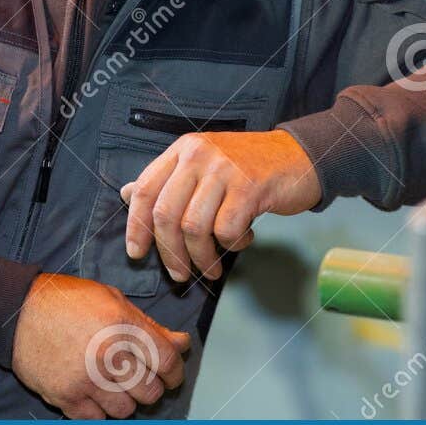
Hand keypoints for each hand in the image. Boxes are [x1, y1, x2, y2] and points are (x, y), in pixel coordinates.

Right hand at [12, 273, 189, 418]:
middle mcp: (108, 355)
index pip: (168, 362)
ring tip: (111, 384)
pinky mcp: (66, 397)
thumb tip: (181, 344)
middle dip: (149, 387)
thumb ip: (148, 325)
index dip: (175, 373)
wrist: (16, 311)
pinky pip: (96, 420)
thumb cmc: (65, 301)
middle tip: (138, 378)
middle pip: (150, 392)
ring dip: (123, 400)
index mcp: (123, 326)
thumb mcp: (112, 300)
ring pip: (125, 410)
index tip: (170, 375)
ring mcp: (86, 379)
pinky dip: (98, 410)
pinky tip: (92, 393)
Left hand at [120, 129, 320, 283]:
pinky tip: (242, 241)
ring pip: (194, 227)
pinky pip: (226, 229)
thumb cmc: (247, 168)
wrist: (299, 156)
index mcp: (182, 150)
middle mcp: (198, 155)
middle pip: (166, 213)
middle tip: (179, 274)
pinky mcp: (249, 186)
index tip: (136, 252)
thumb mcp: (203, 165)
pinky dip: (231, 245)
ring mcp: (224, 169)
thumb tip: (126, 194)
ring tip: (212, 269)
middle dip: (169, 253)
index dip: (136, 225)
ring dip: (201, 258)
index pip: (145, 189)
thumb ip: (167, 180)